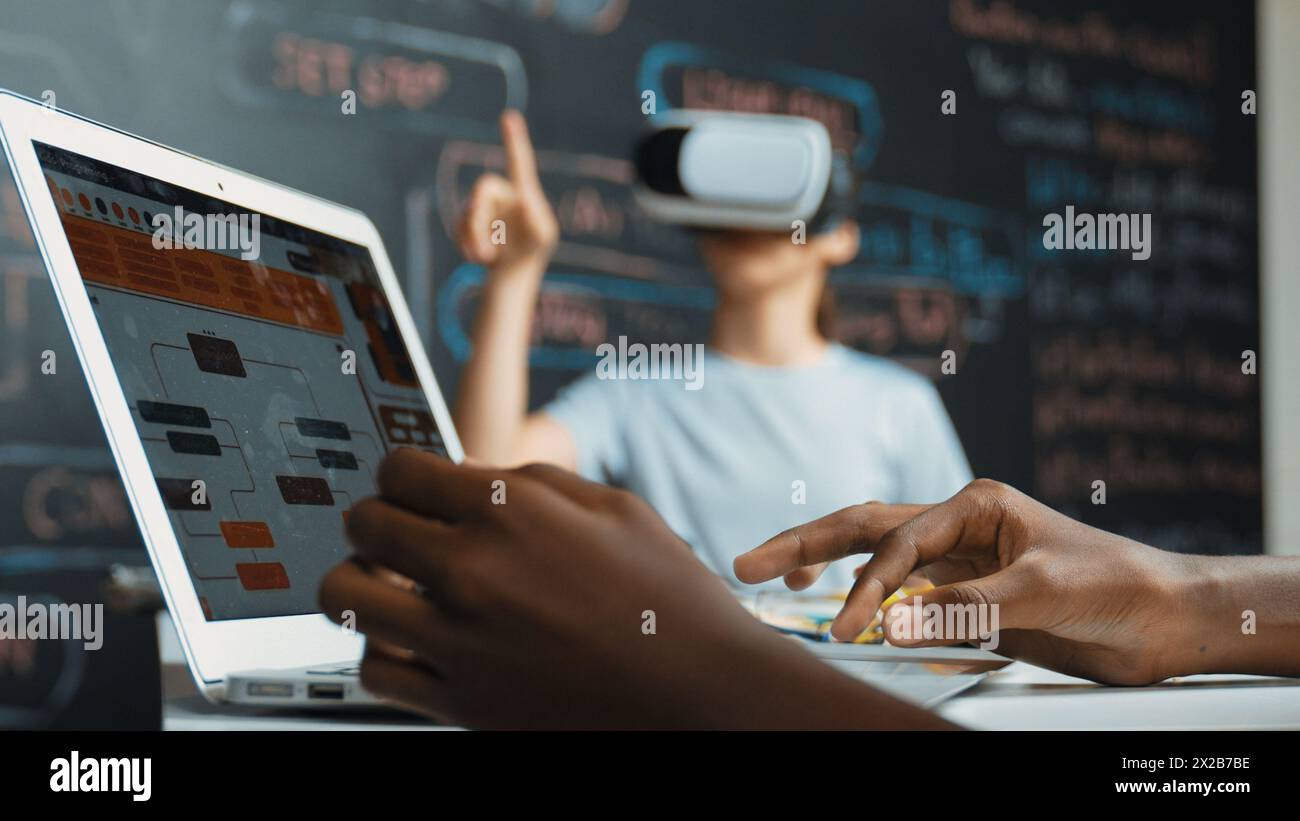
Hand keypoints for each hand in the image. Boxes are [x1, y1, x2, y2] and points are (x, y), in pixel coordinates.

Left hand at [319, 451, 949, 728]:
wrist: (701, 695)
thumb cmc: (671, 599)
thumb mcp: (616, 508)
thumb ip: (534, 481)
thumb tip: (475, 475)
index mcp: (511, 512)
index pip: (398, 470)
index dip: (399, 473)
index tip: (408, 486)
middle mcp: (472, 571)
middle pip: (364, 523)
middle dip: (374, 519)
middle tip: (394, 531)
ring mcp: (459, 641)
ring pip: (345, 596)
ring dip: (357, 580)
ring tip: (383, 584)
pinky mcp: (460, 703)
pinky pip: (375, 671)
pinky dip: (380, 651)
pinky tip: (409, 641)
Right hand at [455, 110, 557, 274]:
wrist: (513, 271)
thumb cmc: (533, 249)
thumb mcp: (541, 235)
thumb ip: (536, 217)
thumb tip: (524, 200)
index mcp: (522, 191)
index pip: (519, 163)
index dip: (514, 140)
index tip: (510, 116)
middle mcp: (501, 192)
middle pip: (482, 187)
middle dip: (480, 216)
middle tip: (485, 244)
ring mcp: (482, 206)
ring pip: (468, 211)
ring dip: (475, 237)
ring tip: (487, 256)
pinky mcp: (467, 221)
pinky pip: (459, 227)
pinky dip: (467, 245)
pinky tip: (479, 258)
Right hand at [735, 479, 1206, 684]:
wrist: (1160, 615)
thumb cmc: (1115, 585)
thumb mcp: (1040, 592)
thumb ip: (965, 606)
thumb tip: (890, 623)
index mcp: (975, 505)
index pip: (900, 542)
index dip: (870, 585)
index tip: (850, 627)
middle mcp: (958, 526)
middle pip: (866, 528)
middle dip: (806, 545)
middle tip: (750, 563)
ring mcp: (957, 560)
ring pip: (875, 554)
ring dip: (825, 563)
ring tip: (773, 571)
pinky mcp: (965, 593)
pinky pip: (902, 592)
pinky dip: (867, 596)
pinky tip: (841, 603)